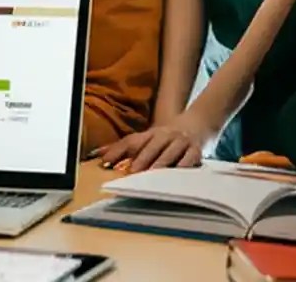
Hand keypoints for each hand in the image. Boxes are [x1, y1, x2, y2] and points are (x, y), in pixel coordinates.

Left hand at [95, 115, 212, 172]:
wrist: (198, 122)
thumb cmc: (167, 136)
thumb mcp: (148, 138)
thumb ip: (126, 147)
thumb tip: (98, 154)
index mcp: (150, 134)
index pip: (131, 141)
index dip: (117, 150)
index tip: (105, 162)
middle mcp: (164, 136)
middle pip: (151, 146)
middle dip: (141, 158)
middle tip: (132, 171)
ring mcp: (181, 141)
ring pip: (170, 151)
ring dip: (161, 161)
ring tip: (153, 172)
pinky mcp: (196, 149)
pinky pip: (190, 156)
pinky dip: (185, 163)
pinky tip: (178, 170)